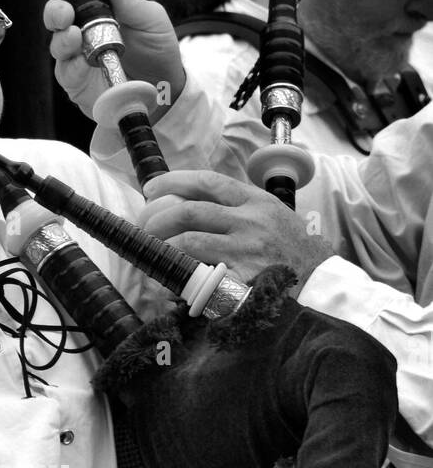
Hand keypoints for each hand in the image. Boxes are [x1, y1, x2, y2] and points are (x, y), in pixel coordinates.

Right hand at [32, 0, 185, 119]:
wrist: (167, 84)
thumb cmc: (156, 47)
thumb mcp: (149, 19)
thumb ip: (128, 1)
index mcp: (94, 7)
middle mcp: (80, 30)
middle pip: (53, 17)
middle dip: (54, 11)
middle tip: (66, 12)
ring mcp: (76, 57)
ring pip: (55, 45)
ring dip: (62, 39)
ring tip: (75, 36)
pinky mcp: (78, 83)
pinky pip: (66, 73)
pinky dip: (72, 66)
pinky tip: (83, 62)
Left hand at [137, 170, 332, 289]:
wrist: (321, 284)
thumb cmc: (294, 252)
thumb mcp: (273, 215)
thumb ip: (239, 207)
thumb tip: (191, 207)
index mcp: (255, 201)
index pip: (207, 182)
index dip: (173, 182)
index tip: (152, 188)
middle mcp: (250, 221)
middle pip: (190, 211)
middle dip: (157, 218)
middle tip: (145, 229)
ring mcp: (245, 251)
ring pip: (189, 242)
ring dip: (163, 250)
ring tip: (152, 257)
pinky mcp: (241, 282)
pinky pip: (200, 278)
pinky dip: (178, 281)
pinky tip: (168, 286)